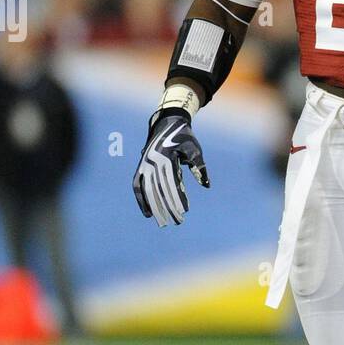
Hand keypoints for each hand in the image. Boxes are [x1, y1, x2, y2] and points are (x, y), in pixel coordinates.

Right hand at [132, 111, 209, 226]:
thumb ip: (199, 167)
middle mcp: (152, 162)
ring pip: (148, 191)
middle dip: (167, 207)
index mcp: (166, 157)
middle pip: (159, 190)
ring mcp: (144, 165)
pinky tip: (147, 214)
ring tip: (162, 222)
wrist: (167, 122)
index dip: (177, 199)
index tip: (184, 212)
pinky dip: (141, 200)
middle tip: (177, 221)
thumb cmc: (185, 137)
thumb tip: (206, 185)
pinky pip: (138, 186)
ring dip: (155, 208)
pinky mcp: (141, 167)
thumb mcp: (195, 149)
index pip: (172, 184)